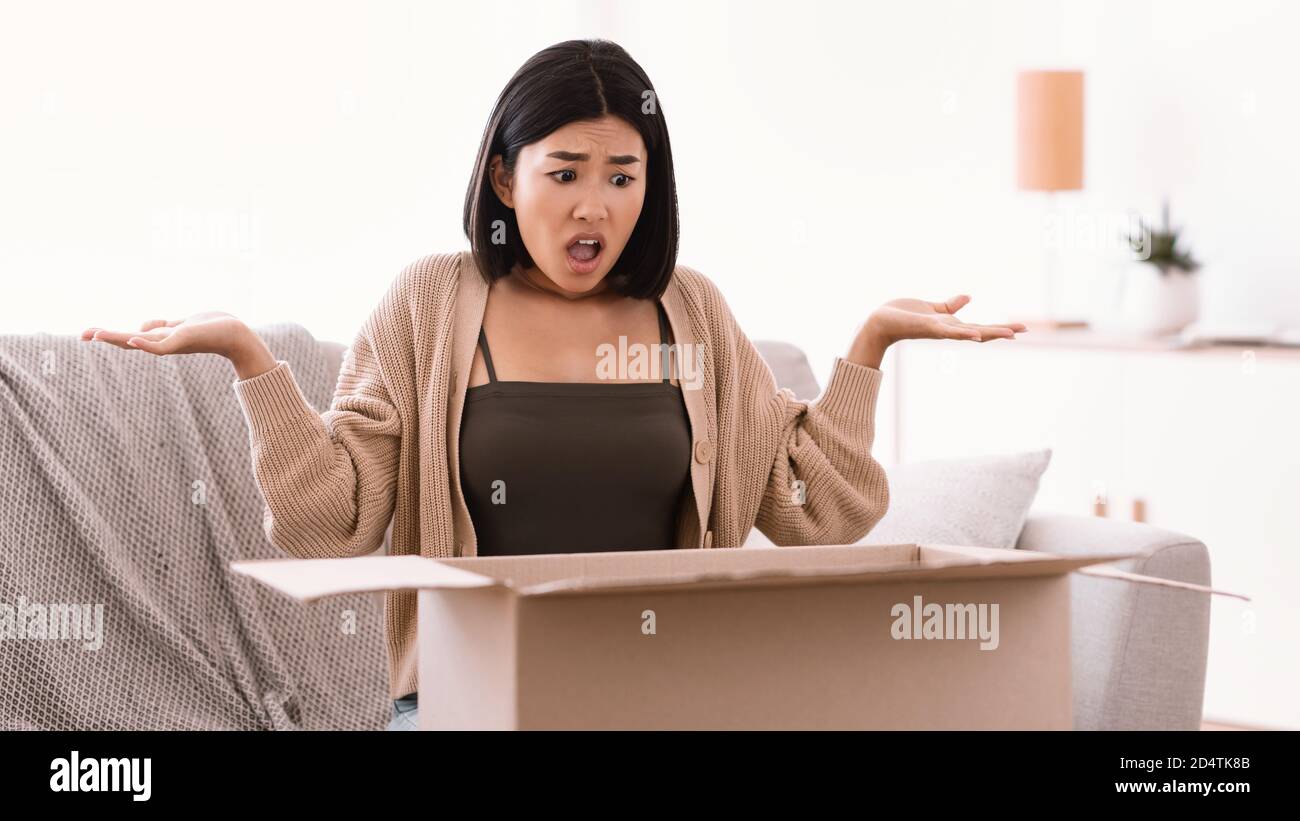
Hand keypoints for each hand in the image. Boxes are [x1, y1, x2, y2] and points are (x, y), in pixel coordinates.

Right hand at [80, 312, 275, 378]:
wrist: (236, 334)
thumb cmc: (210, 329)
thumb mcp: (180, 324)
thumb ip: (162, 326)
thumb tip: (140, 328)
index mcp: (160, 338)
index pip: (130, 337)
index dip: (109, 334)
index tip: (87, 333)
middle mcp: (162, 342)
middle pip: (129, 340)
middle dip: (106, 336)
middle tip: (82, 334)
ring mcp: (172, 342)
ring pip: (140, 342)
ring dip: (118, 338)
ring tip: (97, 334)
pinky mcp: (184, 340)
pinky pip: (162, 346)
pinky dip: (148, 345)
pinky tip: (135, 340)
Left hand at [869, 295, 1025, 344]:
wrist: (881, 322)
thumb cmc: (903, 316)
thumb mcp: (932, 308)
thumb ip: (950, 305)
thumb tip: (969, 297)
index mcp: (950, 325)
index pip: (980, 328)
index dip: (999, 328)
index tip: (1020, 329)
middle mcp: (948, 330)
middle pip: (981, 332)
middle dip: (1002, 331)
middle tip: (1025, 331)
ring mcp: (940, 330)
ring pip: (970, 333)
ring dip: (991, 333)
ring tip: (1011, 334)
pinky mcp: (929, 327)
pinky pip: (949, 332)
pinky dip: (963, 334)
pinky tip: (976, 335)